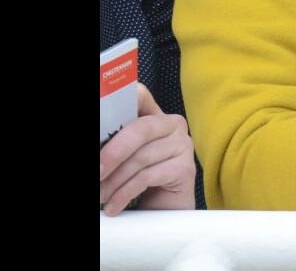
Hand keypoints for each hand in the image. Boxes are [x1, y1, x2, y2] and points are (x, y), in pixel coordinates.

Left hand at [100, 83, 195, 214]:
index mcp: (154, 116)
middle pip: (140, 129)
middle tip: (95, 172)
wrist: (160, 215)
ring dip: (113, 181)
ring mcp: (183, 145)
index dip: (121, 96)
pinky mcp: (186, 168)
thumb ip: (111, 146)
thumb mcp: (119, 160)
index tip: (103, 113)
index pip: (139, 95)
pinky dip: (124, 193)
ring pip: (141, 157)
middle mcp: (173, 124)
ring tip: (100, 196)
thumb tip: (97, 153)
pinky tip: (113, 206)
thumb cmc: (135, 184)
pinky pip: (148, 176)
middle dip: (111, 153)